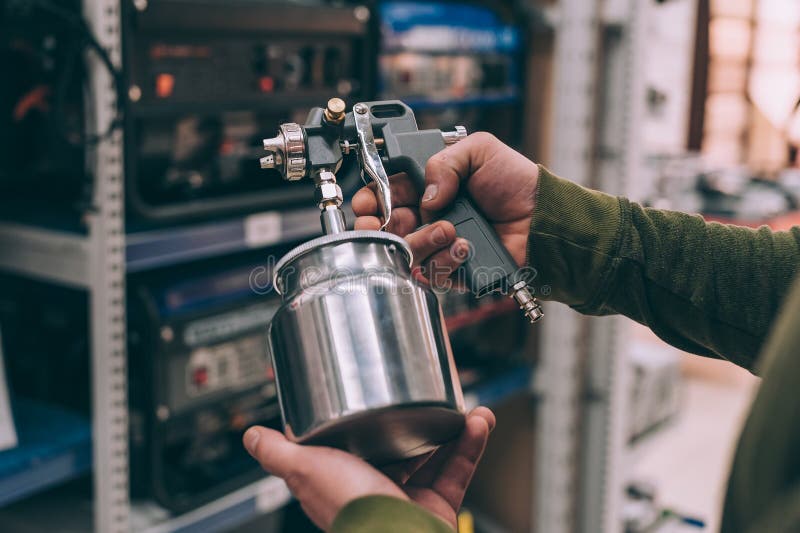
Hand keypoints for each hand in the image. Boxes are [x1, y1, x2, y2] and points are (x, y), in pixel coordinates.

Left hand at [243, 407, 495, 530]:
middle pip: (401, 447)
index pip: (356, 444)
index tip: (381, 392)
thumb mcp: (305, 469)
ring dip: (451, 429)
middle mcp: (377, 487)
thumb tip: (251, 435)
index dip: (368, 419)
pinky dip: (470, 445)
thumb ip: (277, 453)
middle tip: (428, 395)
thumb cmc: (349, 511)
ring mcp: (409, 498)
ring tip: (460, 404)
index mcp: (345, 478)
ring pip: (435, 456)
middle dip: (418, 420)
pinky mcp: (438, 506)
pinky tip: (476, 423)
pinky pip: (458, 470)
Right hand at [352, 132, 538, 285]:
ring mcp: (437, 245)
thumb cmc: (517, 184)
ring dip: (422, 241)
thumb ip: (443, 161)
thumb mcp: (479, 150)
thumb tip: (424, 195)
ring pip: (404, 253)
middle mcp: (427, 218)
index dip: (371, 201)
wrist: (542, 219)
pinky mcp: (451, 269)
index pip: (384, 195)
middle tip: (399, 221)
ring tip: (450, 229)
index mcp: (426, 187)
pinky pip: (430, 273)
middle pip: (384, 228)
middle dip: (385, 226)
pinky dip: (444, 260)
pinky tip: (465, 247)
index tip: (369, 204)